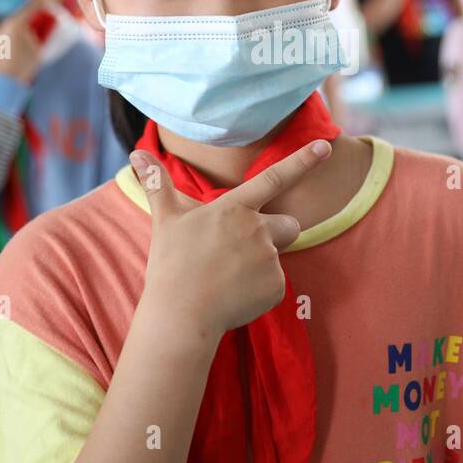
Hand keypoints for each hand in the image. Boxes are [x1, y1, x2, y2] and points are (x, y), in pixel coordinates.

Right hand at [0, 4, 40, 82]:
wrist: (3, 86)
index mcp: (15, 25)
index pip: (32, 4)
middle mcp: (28, 32)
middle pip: (22, 21)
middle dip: (13, 22)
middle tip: (1, 28)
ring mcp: (35, 45)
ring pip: (26, 35)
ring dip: (17, 37)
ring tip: (3, 47)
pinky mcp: (38, 57)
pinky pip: (31, 47)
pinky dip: (23, 49)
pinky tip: (11, 57)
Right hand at [134, 139, 331, 335]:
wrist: (181, 315)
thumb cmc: (171, 265)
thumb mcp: (165, 221)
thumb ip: (158, 184)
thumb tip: (137, 152)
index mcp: (235, 209)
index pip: (274, 178)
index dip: (302, 161)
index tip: (325, 146)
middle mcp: (258, 229)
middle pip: (290, 226)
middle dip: (276, 235)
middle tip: (241, 253)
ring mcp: (269, 259)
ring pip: (277, 258)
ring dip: (260, 266)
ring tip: (228, 278)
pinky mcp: (275, 287)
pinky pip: (274, 285)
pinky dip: (258, 292)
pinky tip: (234, 296)